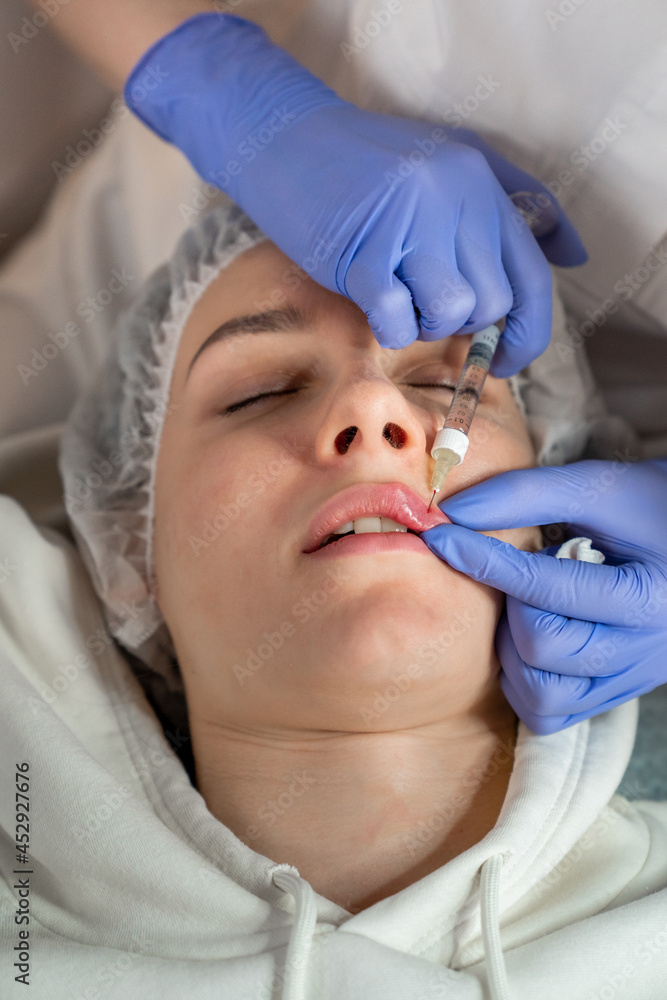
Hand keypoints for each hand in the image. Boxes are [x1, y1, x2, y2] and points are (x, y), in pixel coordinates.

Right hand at [124, 13, 586, 376]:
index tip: (507, 358)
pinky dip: (390, 329)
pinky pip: (397, 318)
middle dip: (463, 324)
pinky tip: (376, 309)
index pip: (531, 275)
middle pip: (491, 302)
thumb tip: (575, 253)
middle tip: (426, 306)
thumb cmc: (366, 162)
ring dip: (426, 325)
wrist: (284, 138)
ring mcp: (409, 222)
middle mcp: (453, 197)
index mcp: (479, 181)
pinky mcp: (362, 250)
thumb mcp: (451, 161)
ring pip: (451, 311)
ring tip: (400, 302)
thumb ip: (516, 200)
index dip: (528, 331)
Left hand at [420, 460, 666, 733]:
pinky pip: (550, 713)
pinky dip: (525, 680)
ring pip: (541, 694)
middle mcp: (647, 649)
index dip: (484, 560)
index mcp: (648, 595)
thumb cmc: (652, 505)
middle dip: (513, 606)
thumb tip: (453, 512)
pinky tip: (533, 637)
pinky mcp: (616, 695)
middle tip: (525, 574)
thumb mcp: (599, 487)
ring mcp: (633, 679)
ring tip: (533, 606)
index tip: (442, 537)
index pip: (545, 588)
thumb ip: (526, 494)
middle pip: (541, 647)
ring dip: (515, 649)